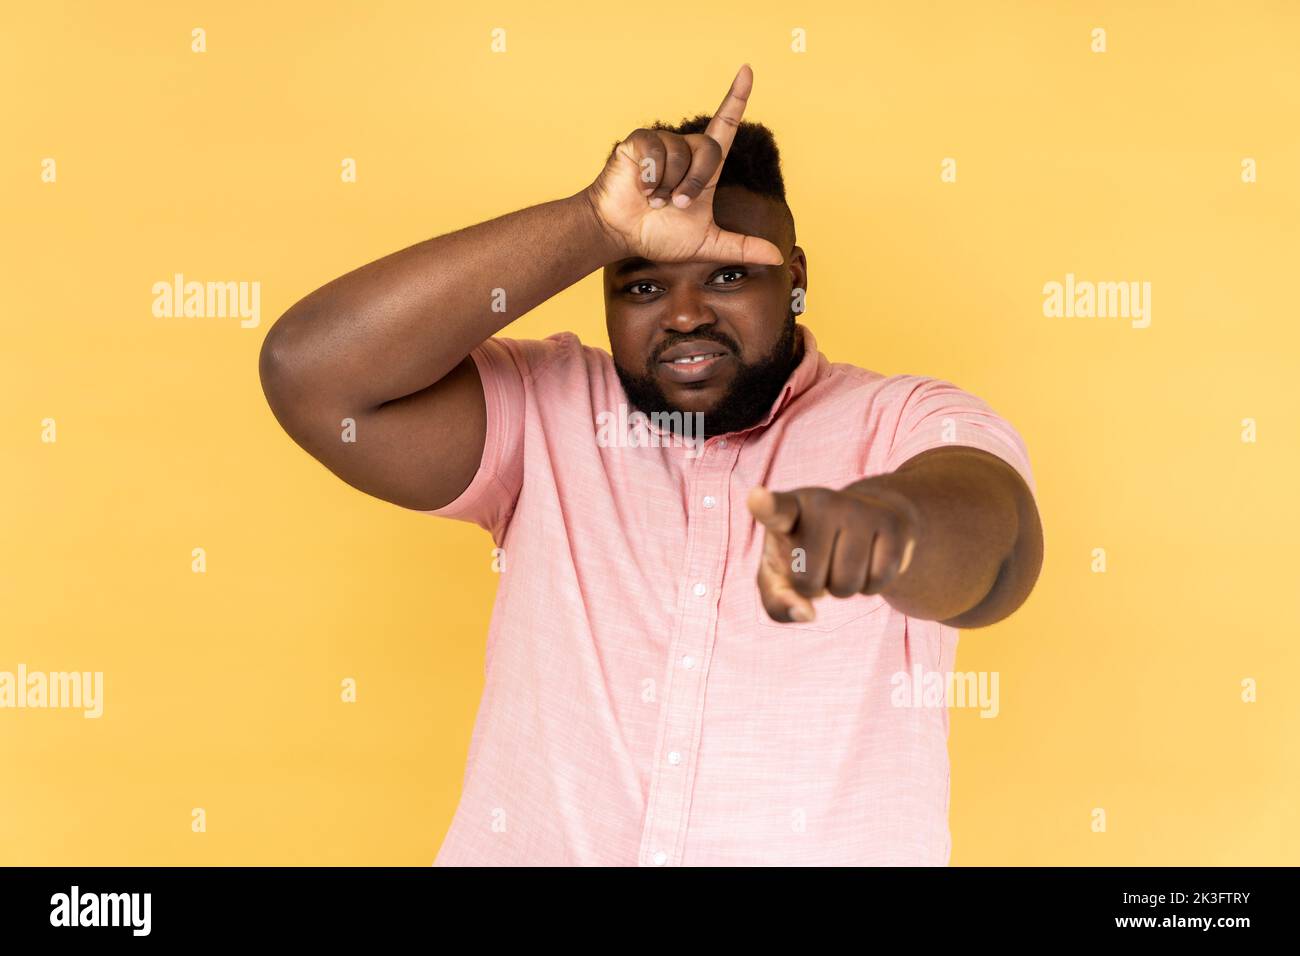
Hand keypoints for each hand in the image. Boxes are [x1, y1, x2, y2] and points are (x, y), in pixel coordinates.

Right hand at [583, 65, 783, 266]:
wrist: (621, 234)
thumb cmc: (658, 235)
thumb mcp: (706, 244)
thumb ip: (741, 247)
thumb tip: (777, 257)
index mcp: (704, 168)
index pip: (725, 125)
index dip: (737, 98)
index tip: (747, 70)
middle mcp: (685, 150)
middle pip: (710, 150)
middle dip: (695, 184)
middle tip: (678, 205)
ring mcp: (661, 144)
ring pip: (681, 153)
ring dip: (669, 185)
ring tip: (654, 199)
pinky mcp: (639, 142)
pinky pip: (656, 150)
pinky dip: (651, 177)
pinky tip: (641, 188)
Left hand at [748, 485, 918, 623]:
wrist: (867, 523)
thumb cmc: (809, 554)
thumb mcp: (782, 577)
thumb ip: (778, 602)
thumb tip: (807, 613)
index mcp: (787, 511)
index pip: (775, 510)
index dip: (765, 506)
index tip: (756, 499)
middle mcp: (822, 503)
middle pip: (807, 580)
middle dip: (814, 587)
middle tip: (822, 564)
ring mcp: (859, 510)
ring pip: (846, 585)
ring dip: (844, 589)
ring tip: (844, 561)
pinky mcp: (891, 524)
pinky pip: (878, 582)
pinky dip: (871, 586)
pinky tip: (869, 562)